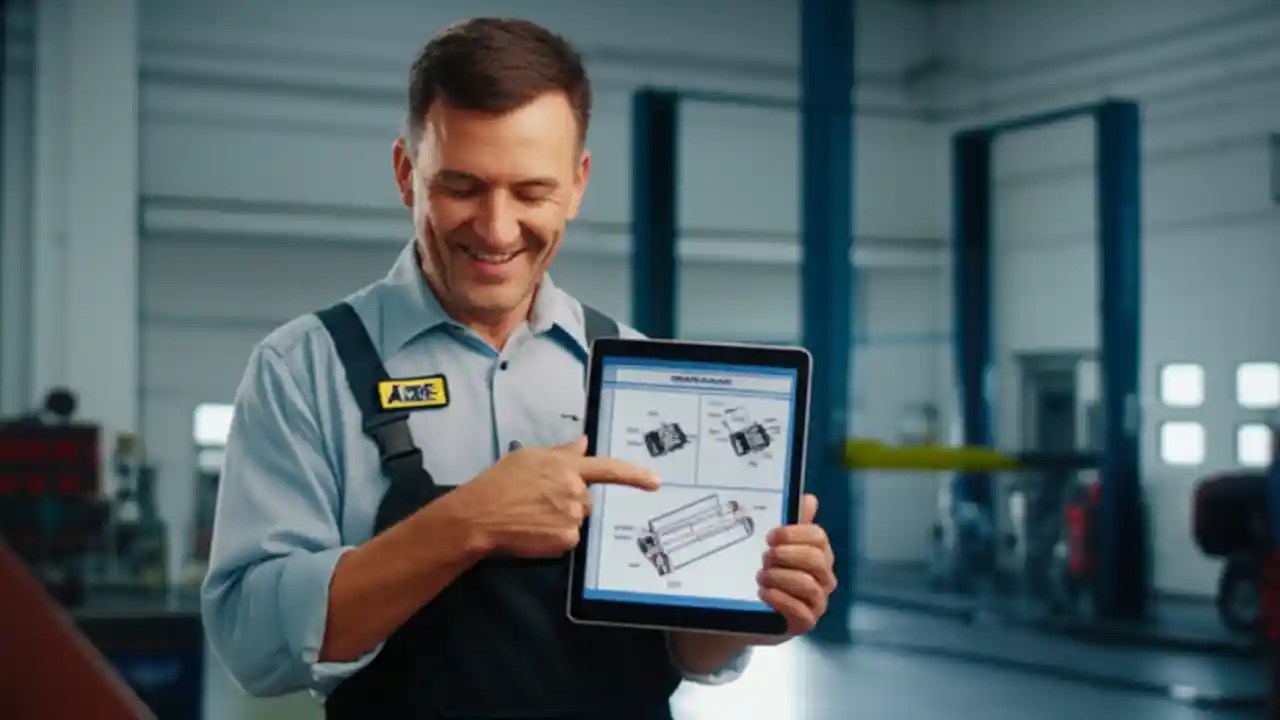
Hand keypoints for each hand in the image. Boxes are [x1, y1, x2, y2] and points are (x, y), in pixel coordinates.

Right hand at [454, 436, 659, 558]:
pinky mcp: (566, 539)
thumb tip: (585, 443)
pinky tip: (534, 530)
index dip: (635, 475)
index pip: (609, 469)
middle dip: (570, 500)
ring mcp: (572, 517)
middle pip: (587, 499)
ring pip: (577, 519)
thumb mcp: (530, 457)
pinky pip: (569, 538)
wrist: (480, 515)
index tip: (655, 481)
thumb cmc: (500, 482)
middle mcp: (575, 491)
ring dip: (561, 519)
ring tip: (533, 515)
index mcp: (567, 467)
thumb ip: (563, 452)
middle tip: (540, 500)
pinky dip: (555, 536)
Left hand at [756, 493, 836, 637]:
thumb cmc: (771, 574)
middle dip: (786, 556)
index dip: (794, 534)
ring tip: (761, 577)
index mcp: (820, 554)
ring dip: (780, 578)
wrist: (753, 610)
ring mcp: (818, 602)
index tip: (770, 537)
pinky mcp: (807, 623)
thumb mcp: (779, 547)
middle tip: (765, 558)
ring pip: (808, 585)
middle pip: (816, 560)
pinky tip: (764, 593)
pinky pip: (801, 611)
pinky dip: (780, 599)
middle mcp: (824, 578)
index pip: (818, 537)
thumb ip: (794, 524)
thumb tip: (810, 499)